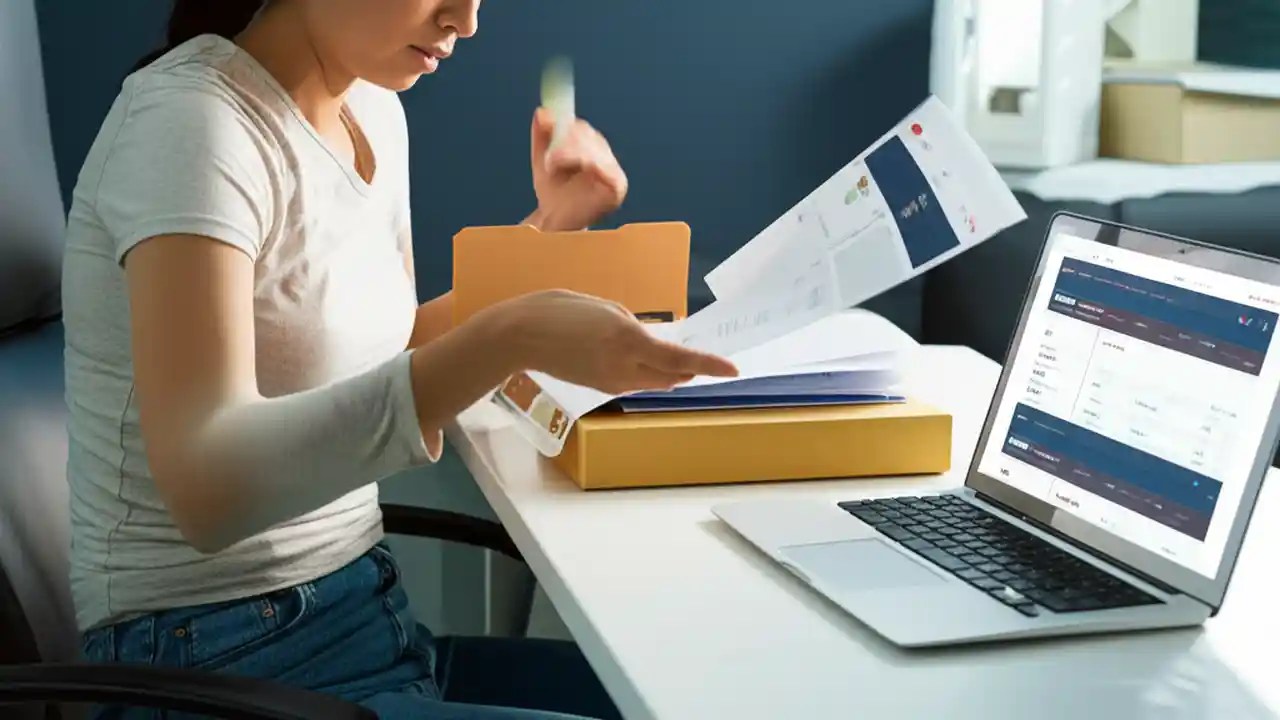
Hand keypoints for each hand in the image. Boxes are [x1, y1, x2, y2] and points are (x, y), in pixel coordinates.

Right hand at [495, 290, 737, 394]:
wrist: (520, 335)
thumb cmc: (559, 309)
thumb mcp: (606, 308)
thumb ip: (635, 327)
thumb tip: (654, 343)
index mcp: (628, 340)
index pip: (679, 359)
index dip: (709, 365)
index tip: (733, 369)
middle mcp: (624, 366)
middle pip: (672, 376)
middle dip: (690, 368)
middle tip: (705, 356)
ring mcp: (611, 382)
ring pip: (654, 381)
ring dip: (668, 371)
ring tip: (675, 355)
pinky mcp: (600, 387)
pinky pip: (634, 382)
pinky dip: (646, 372)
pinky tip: (640, 358)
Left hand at [529, 108, 627, 231]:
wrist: (554, 221)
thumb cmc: (552, 194)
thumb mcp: (541, 159)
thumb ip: (542, 136)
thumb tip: (541, 111)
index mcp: (590, 147)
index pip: (580, 128)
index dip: (564, 126)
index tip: (547, 125)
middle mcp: (604, 156)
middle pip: (588, 136)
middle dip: (565, 141)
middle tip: (548, 155)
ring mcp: (613, 171)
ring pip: (593, 150)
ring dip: (570, 153)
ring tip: (551, 166)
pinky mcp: (617, 187)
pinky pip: (604, 168)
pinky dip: (586, 164)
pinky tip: (568, 167)